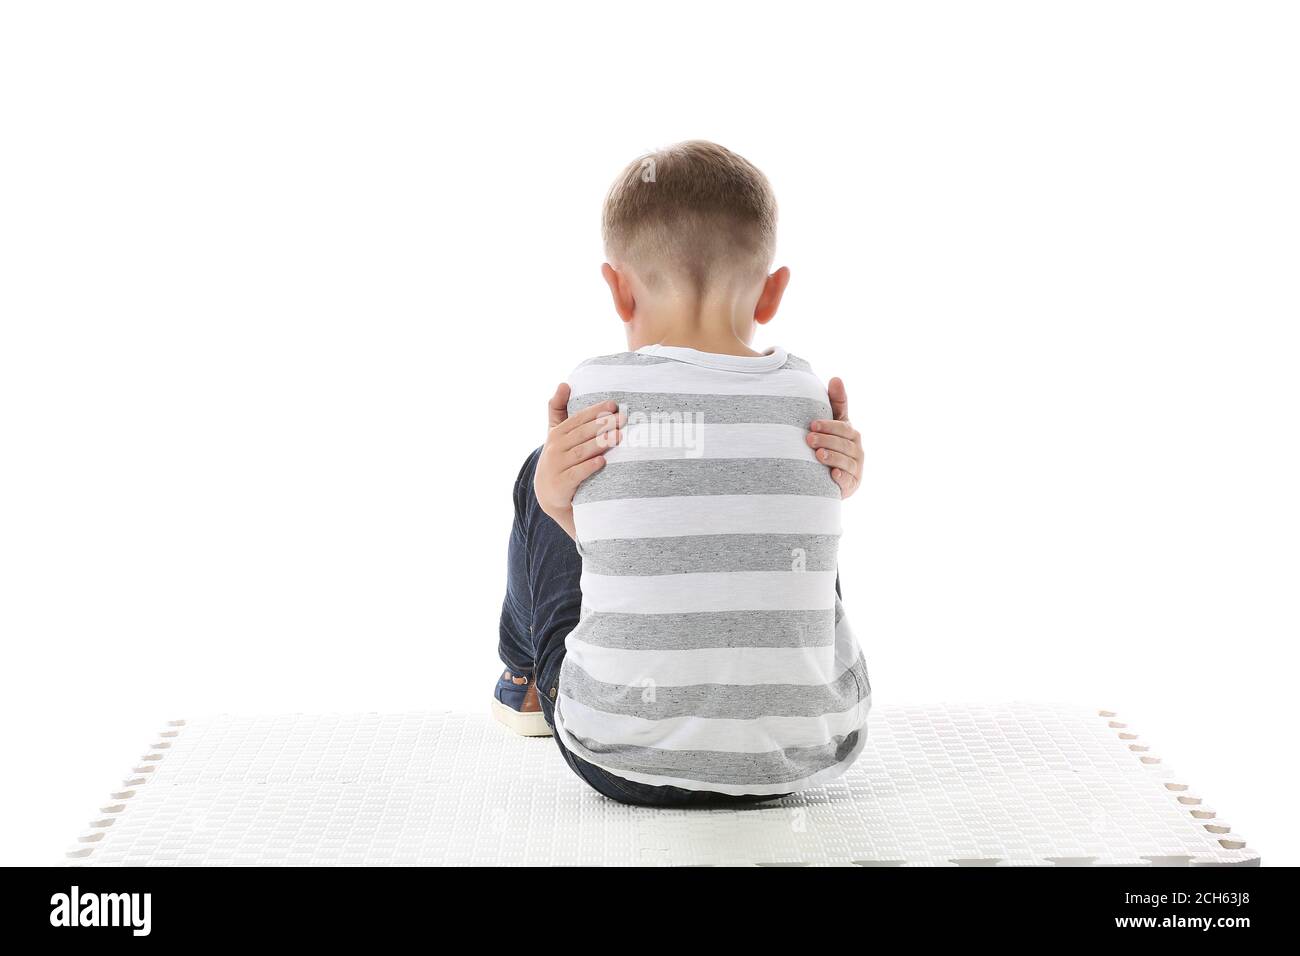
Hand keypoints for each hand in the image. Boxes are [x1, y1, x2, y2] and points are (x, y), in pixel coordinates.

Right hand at [535, 383, 623, 536]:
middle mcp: (555, 448)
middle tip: (623, 418)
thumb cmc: (559, 458)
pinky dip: (589, 467)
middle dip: (603, 424)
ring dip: (600, 443)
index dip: (595, 411)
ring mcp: (557, 466)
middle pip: (582, 433)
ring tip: (618, 436)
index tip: (613, 405)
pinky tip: (603, 461)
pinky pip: (576, 474)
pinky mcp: (561, 484)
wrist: (549, 494)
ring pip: (581, 452)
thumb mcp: (555, 433)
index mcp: (557, 433)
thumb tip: (564, 383)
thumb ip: (559, 409)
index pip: (578, 419)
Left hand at [807, 377, 862, 498]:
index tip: (813, 424)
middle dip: (827, 439)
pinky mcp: (852, 484)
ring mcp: (856, 467)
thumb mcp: (834, 423)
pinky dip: (841, 477)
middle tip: (809, 438)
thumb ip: (836, 402)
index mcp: (850, 432)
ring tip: (818, 455)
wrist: (829, 478)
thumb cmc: (831, 444)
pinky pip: (848, 480)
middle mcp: (856, 449)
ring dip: (833, 457)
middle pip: (844, 442)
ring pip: (846, 460)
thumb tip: (836, 378)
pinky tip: (833, 475)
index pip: (842, 426)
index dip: (829, 425)